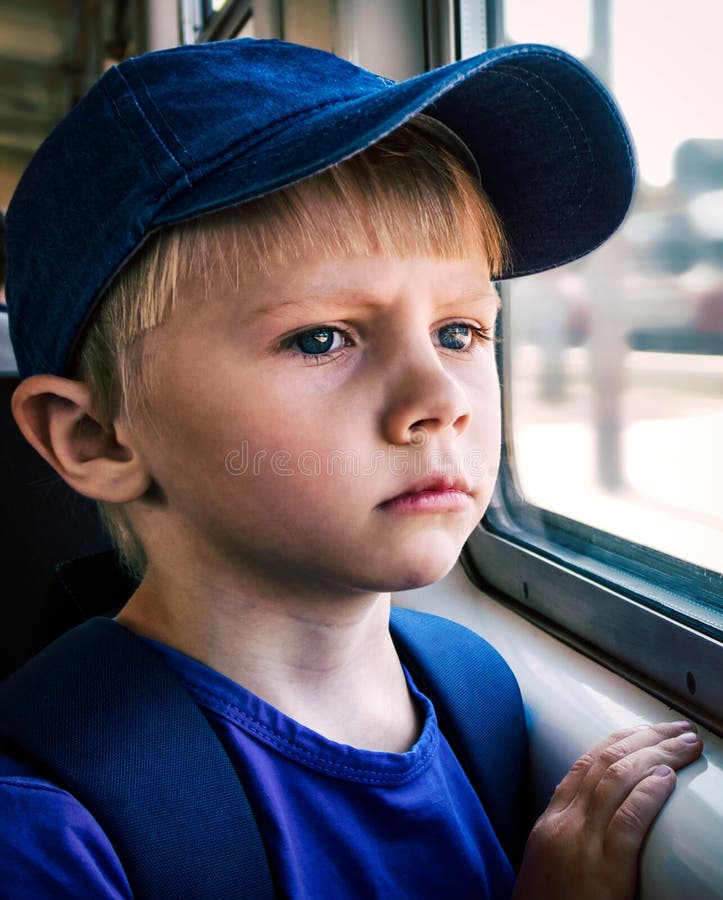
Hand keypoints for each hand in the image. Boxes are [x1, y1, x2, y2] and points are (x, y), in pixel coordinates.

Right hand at [511, 721, 703, 899]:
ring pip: (618, 781)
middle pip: (605, 763)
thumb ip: (570, 836)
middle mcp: (563, 825)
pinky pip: (627, 822)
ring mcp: (580, 846)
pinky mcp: (603, 872)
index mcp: (551, 823)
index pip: (585, 764)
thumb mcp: (548, 865)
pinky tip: (666, 778)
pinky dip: (647, 795)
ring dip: (657, 755)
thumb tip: (608, 815)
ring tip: (685, 744)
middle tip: (677, 728)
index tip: (646, 730)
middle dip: (644, 739)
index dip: (618, 741)